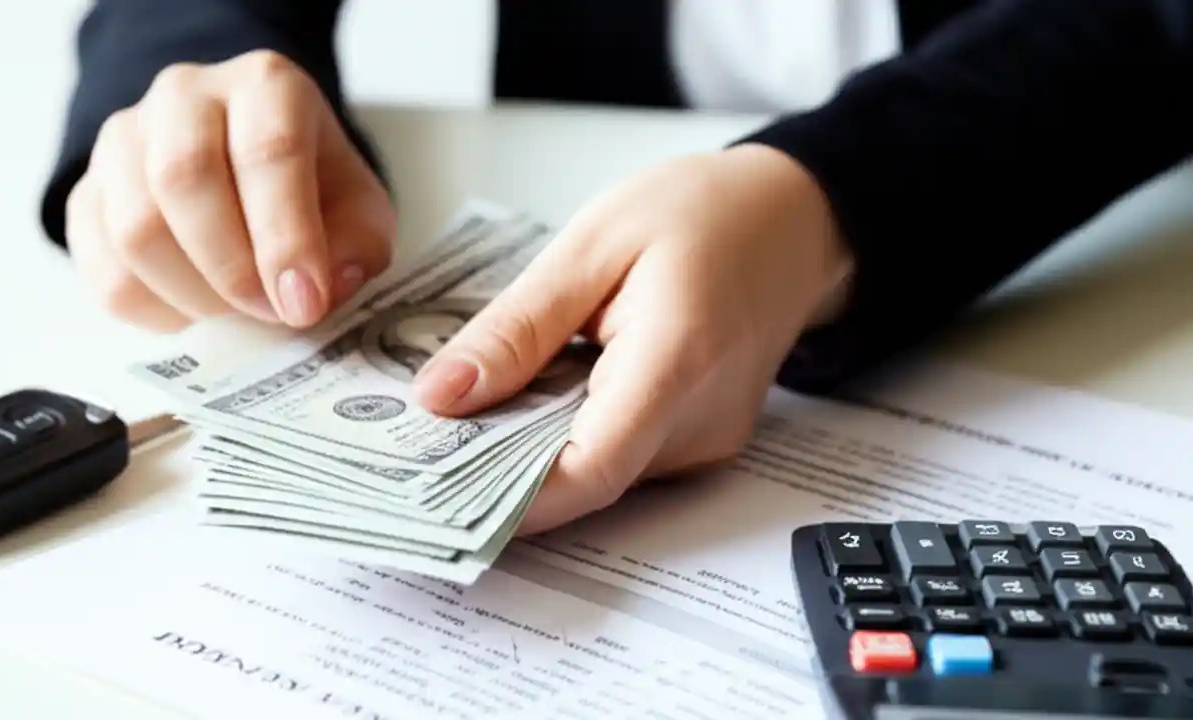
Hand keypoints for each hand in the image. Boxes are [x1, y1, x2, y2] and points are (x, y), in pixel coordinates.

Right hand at [65, 50, 394, 331]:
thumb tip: (324, 288)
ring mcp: (123, 141)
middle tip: (271, 317)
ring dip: (193, 296)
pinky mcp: (87, 193)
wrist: (249, 168)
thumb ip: (358, 246)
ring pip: (135, 230)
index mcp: (265, 86)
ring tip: (238, 316)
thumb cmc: (310, 189)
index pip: (268, 151)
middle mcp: (184, 96)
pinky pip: (103, 270)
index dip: (286, 238)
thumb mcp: (359, 209)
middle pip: (184, 181)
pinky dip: (153, 312)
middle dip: (232, 271)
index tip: (304, 304)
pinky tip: (195, 313)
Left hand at [412, 145, 852, 533]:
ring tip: (467, 409)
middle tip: (419, 442)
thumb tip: (442, 396)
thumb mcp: (592, 243)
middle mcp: (700, 421)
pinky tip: (530, 399)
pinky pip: (619, 456)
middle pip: (586, 481)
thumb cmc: (703, 213)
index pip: (590, 469)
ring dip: (529, 453)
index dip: (509, 499)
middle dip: (499, 474)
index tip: (433, 492)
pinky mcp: (698, 442)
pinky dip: (566, 437)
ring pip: (599, 473)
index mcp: (677, 359)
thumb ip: (518, 326)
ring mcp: (705, 441)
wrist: (792, 220)